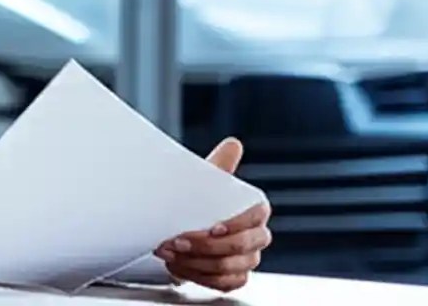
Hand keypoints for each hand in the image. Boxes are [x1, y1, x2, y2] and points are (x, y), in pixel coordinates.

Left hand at [154, 137, 272, 291]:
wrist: (185, 226)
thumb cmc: (199, 201)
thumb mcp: (207, 182)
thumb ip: (221, 164)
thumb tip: (233, 144)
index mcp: (255, 210)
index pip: (255, 217)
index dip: (235, 224)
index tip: (212, 227)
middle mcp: (256, 236)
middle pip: (242, 246)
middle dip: (206, 245)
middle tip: (177, 240)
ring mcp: (247, 259)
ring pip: (230, 267)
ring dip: (196, 261)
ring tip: (170, 251)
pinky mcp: (235, 277)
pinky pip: (224, 283)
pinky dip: (199, 275)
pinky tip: (179, 264)